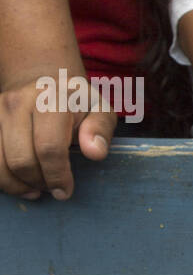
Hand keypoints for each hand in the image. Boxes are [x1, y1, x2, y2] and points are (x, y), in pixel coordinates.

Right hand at [0, 67, 115, 200]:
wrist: (43, 84)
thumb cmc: (75, 103)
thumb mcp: (99, 110)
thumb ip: (101, 129)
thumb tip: (95, 152)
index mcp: (50, 98)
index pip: (49, 147)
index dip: (57, 175)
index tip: (65, 190)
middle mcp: (17, 102)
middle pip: (22, 160)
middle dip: (39, 182)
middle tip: (54, 188)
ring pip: (0, 164)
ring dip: (19, 184)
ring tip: (37, 187)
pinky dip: (4, 179)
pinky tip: (20, 182)